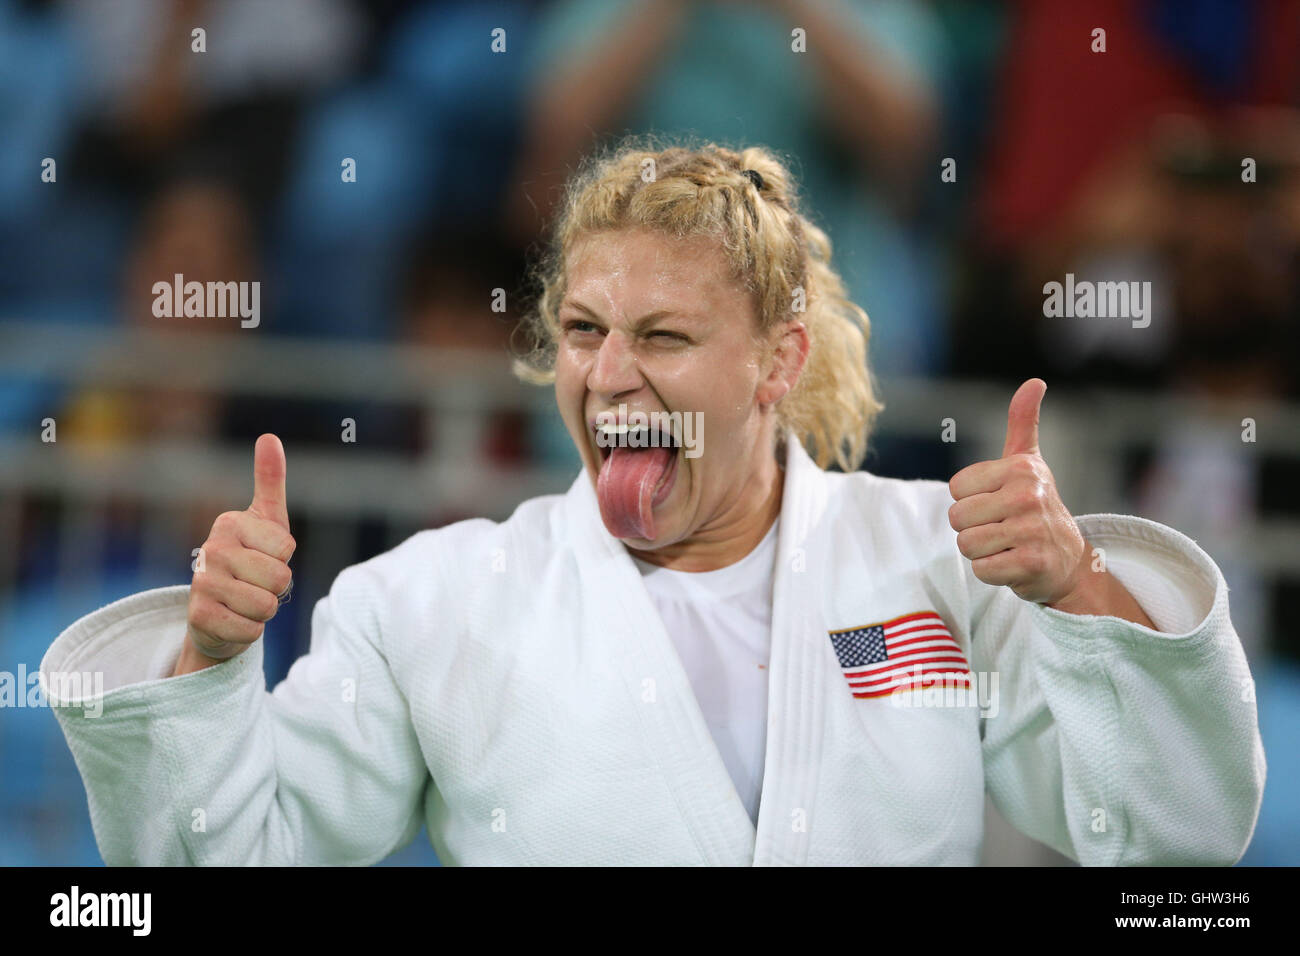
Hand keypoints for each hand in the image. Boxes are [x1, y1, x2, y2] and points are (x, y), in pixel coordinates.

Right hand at [183, 434, 295, 663]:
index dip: (283, 559)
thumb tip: (269, 437)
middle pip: (279, 579)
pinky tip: (233, 621)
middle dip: (276, 589)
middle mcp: (210, 549)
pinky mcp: (198, 618)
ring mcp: (200, 583)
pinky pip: (251, 630)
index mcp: (229, 523)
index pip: (286, 548)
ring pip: (266, 606)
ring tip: (245, 602)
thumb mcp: (267, 521)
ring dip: (264, 611)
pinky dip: (250, 631)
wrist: (217, 612)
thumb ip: (270, 480)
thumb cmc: (251, 560)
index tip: (263, 557)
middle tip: (255, 584)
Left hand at [947, 379, 1088, 605]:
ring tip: (1007, 545)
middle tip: (1002, 528)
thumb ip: (1023, 423)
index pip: (955, 489)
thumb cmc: (1037, 506)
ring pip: (966, 544)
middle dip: (973, 528)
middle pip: (956, 517)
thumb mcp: (1029, 462)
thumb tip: (1035, 382)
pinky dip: (992, 572)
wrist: (1070, 560)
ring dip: (981, 552)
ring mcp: (1032, 531)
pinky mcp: (1031, 564)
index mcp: (1020, 468)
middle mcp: (1028, 496)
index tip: (998, 503)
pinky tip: (1014, 563)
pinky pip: (981, 570)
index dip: (970, 501)